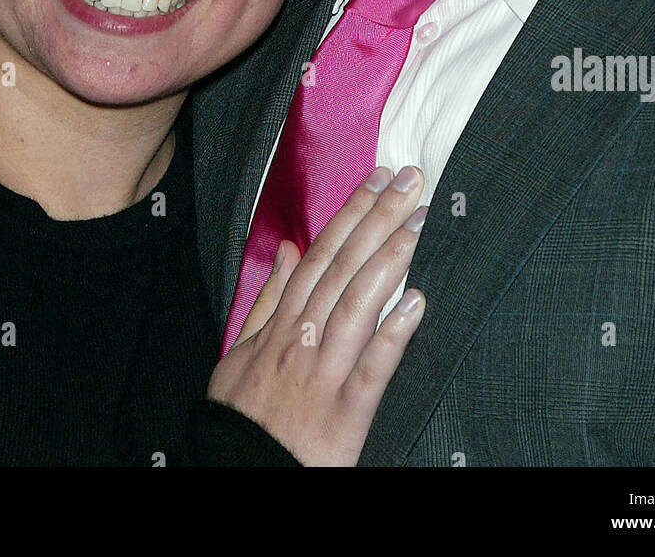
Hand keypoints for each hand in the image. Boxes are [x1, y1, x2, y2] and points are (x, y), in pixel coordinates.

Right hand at [207, 166, 426, 465]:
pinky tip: (417, 302)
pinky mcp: (346, 413)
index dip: (352, 214)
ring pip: (357, 306)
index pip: (321, 255)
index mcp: (281, 324)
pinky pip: (372, 369)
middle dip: (377, 219)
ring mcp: (325, 374)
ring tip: (417, 223)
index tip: (379, 179)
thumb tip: (288, 250)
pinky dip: (394, 333)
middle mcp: (302, 339)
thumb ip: (268, 300)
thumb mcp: (239, 353)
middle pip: (343, 268)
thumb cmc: (240, 416)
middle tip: (409, 180)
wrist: (237, 474)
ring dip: (389, 260)